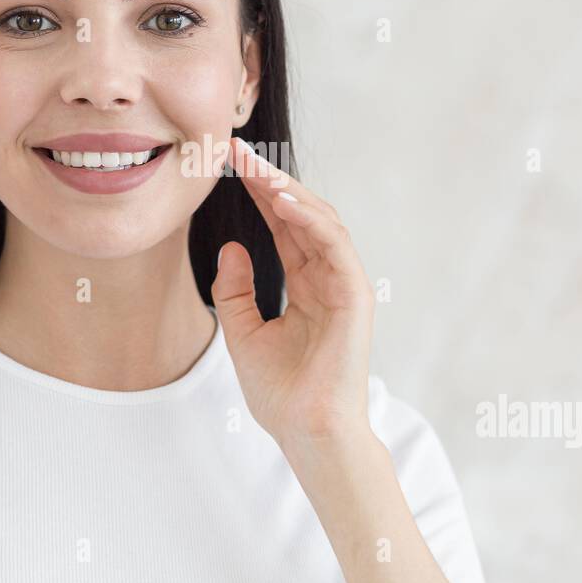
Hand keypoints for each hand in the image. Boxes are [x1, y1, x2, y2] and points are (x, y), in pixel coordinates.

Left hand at [210, 137, 376, 448]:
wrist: (306, 432)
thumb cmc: (280, 393)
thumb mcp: (242, 333)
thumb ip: (235, 291)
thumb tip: (231, 247)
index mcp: (305, 283)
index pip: (281, 225)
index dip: (256, 192)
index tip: (226, 163)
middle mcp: (327, 277)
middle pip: (299, 214)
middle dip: (268, 179)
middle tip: (235, 150)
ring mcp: (344, 283)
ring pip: (320, 220)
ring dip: (287, 190)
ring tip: (254, 168)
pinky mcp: (355, 294)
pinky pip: (334, 244)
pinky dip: (310, 219)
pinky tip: (281, 200)